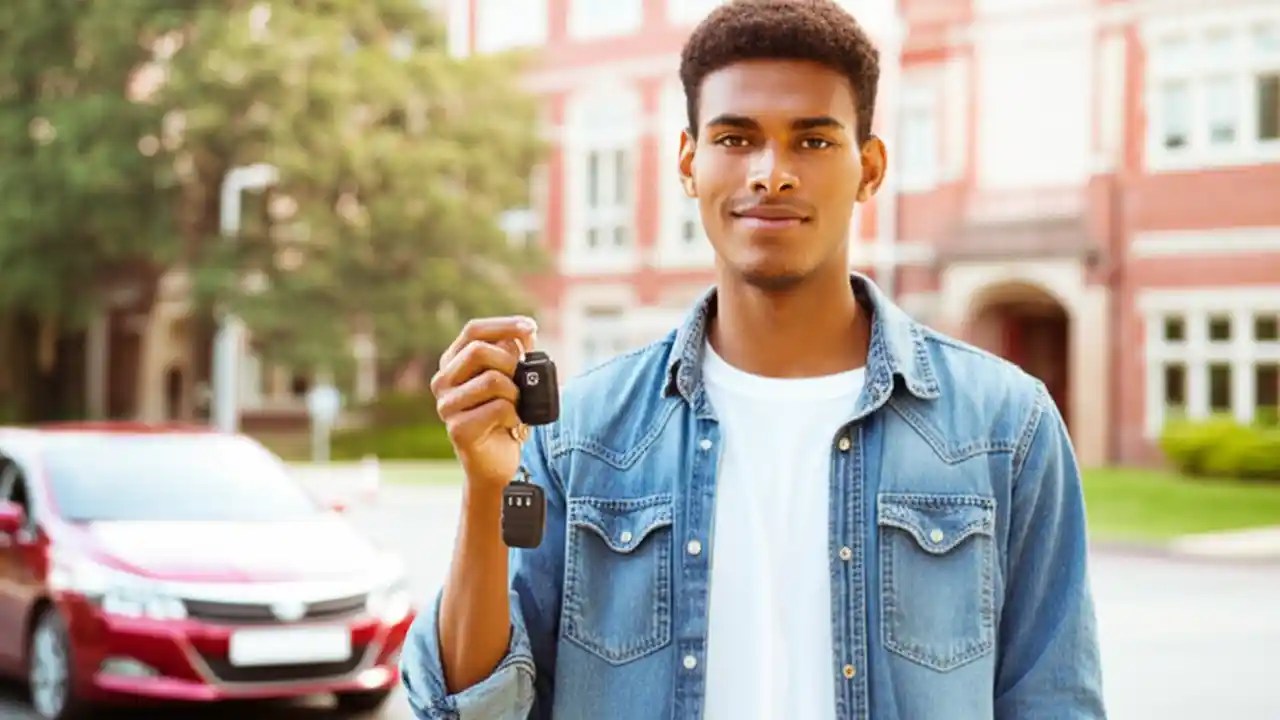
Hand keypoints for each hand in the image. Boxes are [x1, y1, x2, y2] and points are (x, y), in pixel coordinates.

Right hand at [430, 316, 538, 489]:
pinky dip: (515, 415)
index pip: (473, 331)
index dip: (504, 325)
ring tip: (514, 408)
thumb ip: (515, 354)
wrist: (496, 463)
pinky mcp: (458, 429)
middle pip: (479, 350)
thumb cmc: (504, 417)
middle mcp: (442, 381)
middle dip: (510, 363)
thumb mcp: (511, 379)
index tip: (531, 327)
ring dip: (515, 394)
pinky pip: (499, 408)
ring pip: (493, 380)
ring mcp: (447, 406)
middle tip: (521, 383)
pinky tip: (510, 425)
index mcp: (452, 363)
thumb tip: (525, 332)